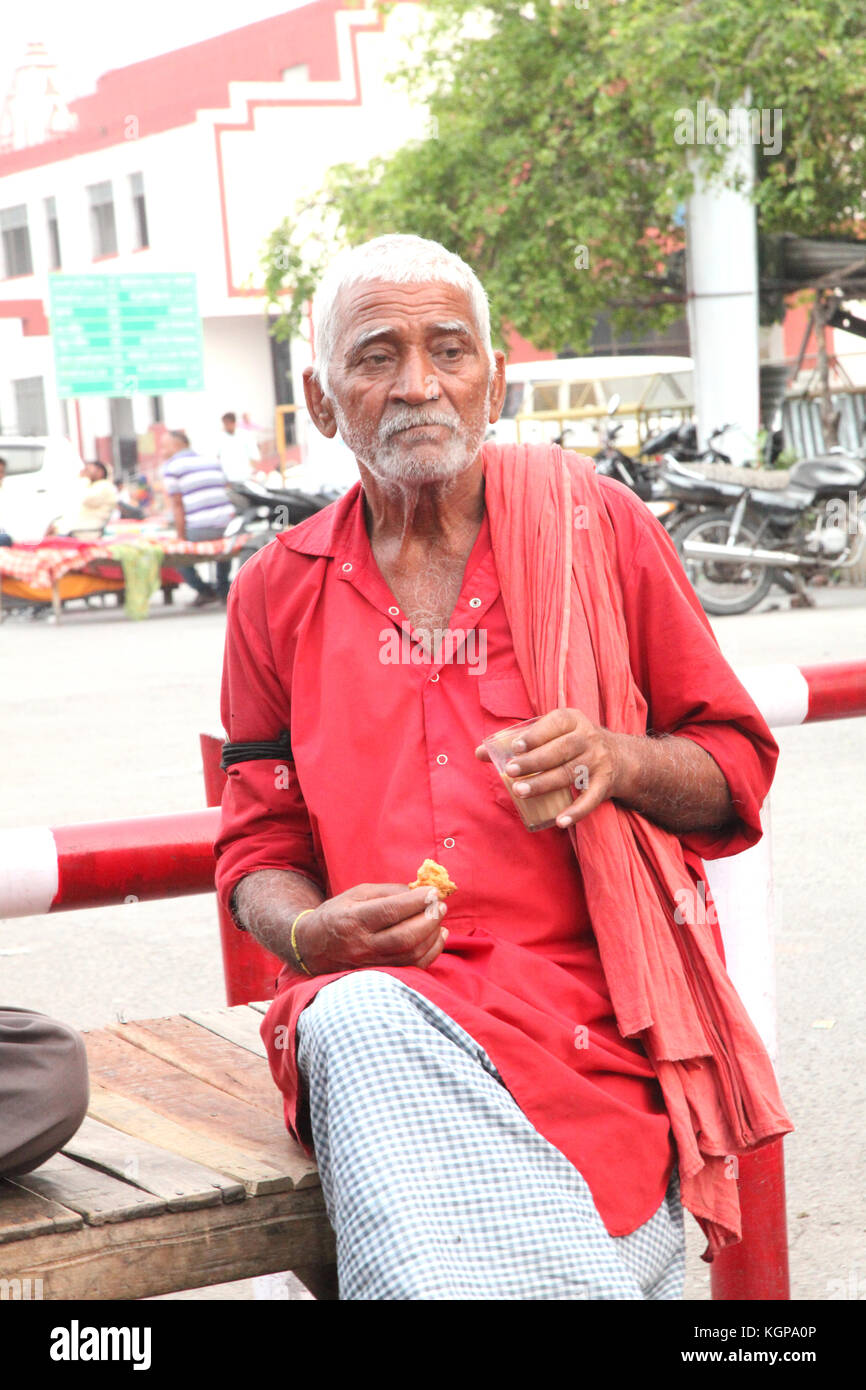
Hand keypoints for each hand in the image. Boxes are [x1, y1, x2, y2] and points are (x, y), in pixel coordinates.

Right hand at [295, 881, 448, 975]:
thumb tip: (419, 892)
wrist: (311, 948)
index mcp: (353, 920)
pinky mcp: (380, 976)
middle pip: (404, 936)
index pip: (390, 911)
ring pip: (411, 954)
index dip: (416, 901)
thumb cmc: (337, 915)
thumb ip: (387, 892)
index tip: (432, 891)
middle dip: (429, 919)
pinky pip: (412, 968)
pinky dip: (431, 952)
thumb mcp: (355, 895)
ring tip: (439, 918)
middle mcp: (361, 946)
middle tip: (440, 905)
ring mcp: (371, 965)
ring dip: (433, 936)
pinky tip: (437, 936)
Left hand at [475, 707, 630, 827]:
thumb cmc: (572, 743)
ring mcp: (598, 762)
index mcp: (572, 720)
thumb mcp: (553, 733)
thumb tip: (479, 753)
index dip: (536, 736)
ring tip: (520, 792)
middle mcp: (588, 738)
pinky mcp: (605, 784)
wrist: (621, 757)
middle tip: (511, 771)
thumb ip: (520, 741)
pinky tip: (559, 821)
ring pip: (570, 773)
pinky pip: (590, 800)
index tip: (516, 747)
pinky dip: (576, 812)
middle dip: (535, 761)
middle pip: (560, 750)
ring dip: (544, 784)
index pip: (554, 725)